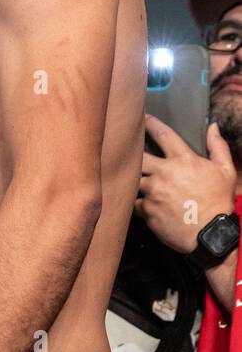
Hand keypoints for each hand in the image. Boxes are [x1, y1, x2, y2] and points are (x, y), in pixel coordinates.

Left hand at [137, 117, 237, 253]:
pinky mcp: (146, 209)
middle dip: (131, 152)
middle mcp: (164, 173)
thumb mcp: (226, 171)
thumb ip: (218, 146)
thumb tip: (213, 126)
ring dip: (132, 179)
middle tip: (125, 150)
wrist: (212, 234)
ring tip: (127, 178)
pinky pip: (134, 202)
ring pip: (132, 179)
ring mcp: (153, 191)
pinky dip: (137, 202)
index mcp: (183, 160)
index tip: (142, 118)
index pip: (163, 135)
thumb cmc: (220, 201)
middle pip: (138, 155)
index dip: (151, 124)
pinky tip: (141, 203)